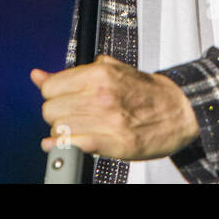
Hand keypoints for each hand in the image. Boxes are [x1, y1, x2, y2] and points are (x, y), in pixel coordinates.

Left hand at [33, 54, 200, 160]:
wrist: (179, 109)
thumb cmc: (145, 91)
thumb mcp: (109, 70)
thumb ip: (71, 74)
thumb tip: (38, 75)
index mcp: (99, 75)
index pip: (50, 88)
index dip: (53, 95)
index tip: (61, 99)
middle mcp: (102, 96)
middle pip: (51, 111)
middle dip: (56, 115)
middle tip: (69, 115)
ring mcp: (109, 120)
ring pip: (59, 130)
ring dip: (62, 133)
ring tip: (75, 129)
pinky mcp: (116, 143)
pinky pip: (76, 146)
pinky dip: (65, 148)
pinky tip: (65, 145)